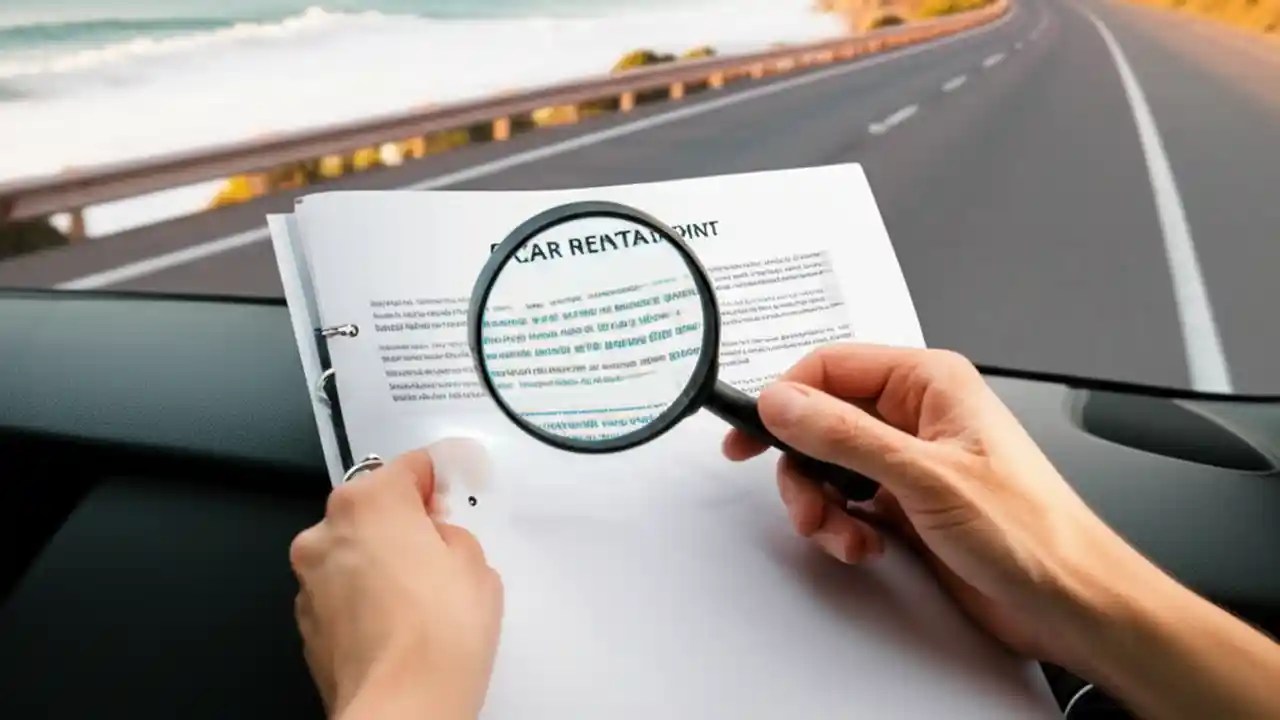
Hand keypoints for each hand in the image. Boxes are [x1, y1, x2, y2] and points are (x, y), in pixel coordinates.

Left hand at [290, 450, 502, 719]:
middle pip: (373, 507)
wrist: (400, 708)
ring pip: (353, 551)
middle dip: (405, 521)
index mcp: (369, 501)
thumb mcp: (475, 564)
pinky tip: (399, 622)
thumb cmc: (438, 635)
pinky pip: (341, 591)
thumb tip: (437, 540)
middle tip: (443, 549)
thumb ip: (451, 535)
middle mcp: (327, 532)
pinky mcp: (307, 622)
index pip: (410, 466)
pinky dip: (365, 597)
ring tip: (422, 596)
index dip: (439, 477)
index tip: (453, 485)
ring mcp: (310, 579)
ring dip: (381, 560)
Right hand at [722, 344, 1152, 672]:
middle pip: (822, 422)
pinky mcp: (908, 504)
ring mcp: (911, 462)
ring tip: (843, 535)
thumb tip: (782, 403)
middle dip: (804, 468)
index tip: (752, 435)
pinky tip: (866, 545)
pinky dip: (843, 527)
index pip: (831, 367)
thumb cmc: (1033, 532)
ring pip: (830, 468)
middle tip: (806, 505)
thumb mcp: (925, 476)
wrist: (1072, 602)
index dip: (785, 398)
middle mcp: (918, 416)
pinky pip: (849, 503)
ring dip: (823, 506)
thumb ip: (844, 436)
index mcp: (929, 382)